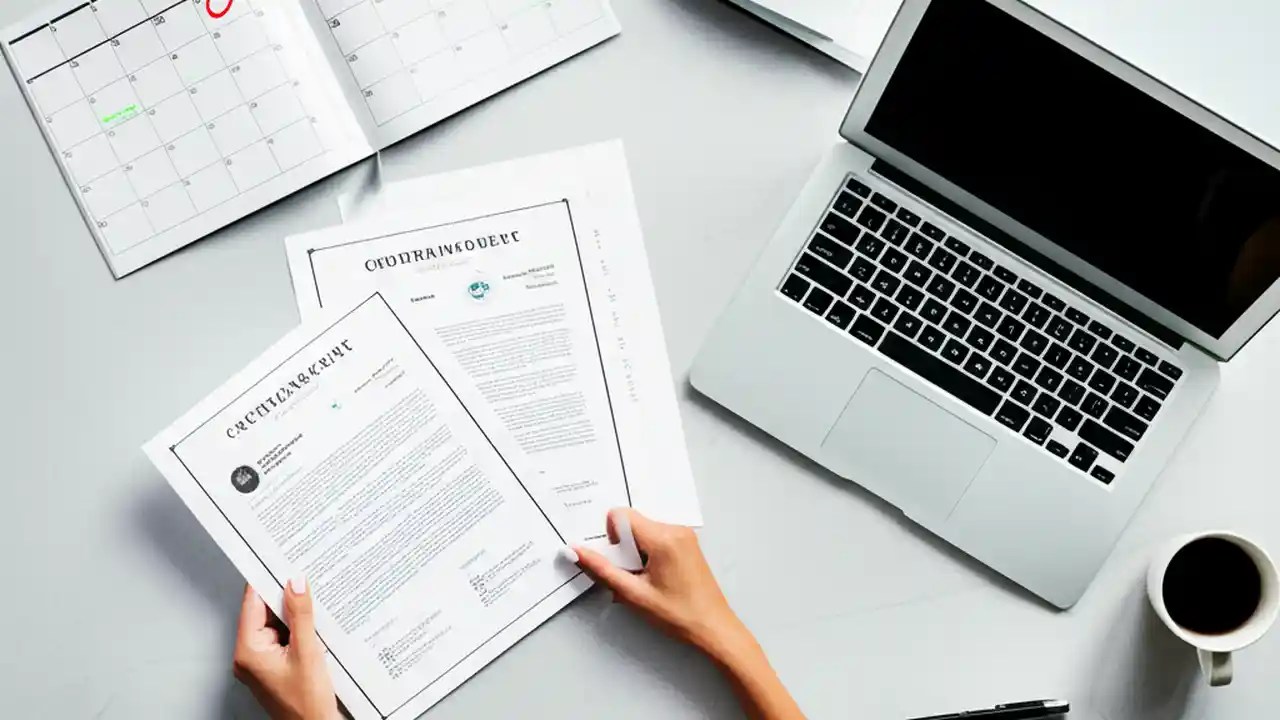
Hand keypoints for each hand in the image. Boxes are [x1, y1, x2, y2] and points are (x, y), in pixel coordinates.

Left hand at [233, 579, 340, 719]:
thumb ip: (301, 615)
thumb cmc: (307, 704)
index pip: (253, 603)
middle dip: (285, 596)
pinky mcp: (276, 665)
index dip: (266, 580)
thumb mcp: (308, 652)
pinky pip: (284, 637)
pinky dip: (298, 629)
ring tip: (314, 604)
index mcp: (249, 650)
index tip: (278, 561)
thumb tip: (295, 584)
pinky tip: (314, 624)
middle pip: (264, 612)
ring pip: (276, 624)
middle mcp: (250, 655)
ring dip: (294, 614)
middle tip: (304, 578)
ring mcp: (262, 661)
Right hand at [574, 510, 806, 719]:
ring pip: (643, 530)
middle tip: (632, 575)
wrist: (713, 627)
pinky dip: (648, 552)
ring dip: (635, 552)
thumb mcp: (633, 594)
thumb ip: (601, 570)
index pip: (621, 515)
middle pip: (632, 522)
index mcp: (664, 538)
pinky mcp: (687, 542)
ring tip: (645, 580)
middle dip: (623, 547)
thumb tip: (576, 551)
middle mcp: (676, 529)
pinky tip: (655, 577)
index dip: (611, 537)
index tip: (619, 561)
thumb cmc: (678, 615)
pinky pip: (657, 536)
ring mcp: (684, 534)